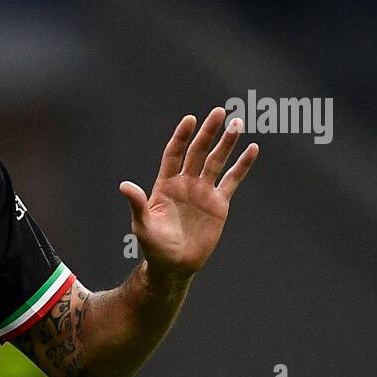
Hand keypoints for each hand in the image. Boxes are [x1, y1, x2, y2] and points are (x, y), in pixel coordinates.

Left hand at [118, 107, 258, 280]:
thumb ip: (137, 204)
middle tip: (219, 112)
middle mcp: (185, 183)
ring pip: (216, 162)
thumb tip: (124, 185)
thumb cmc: (154, 246)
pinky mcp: (219, 204)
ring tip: (238, 124)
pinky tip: (252, 150)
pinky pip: (232, 180)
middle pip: (198, 152)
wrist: (174, 265)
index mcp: (165, 185)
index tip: (190, 119)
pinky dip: (242, 166)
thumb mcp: (142, 225)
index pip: (174, 154)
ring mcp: (203, 192)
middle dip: (208, 132)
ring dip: (227, 144)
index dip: (181, 137)